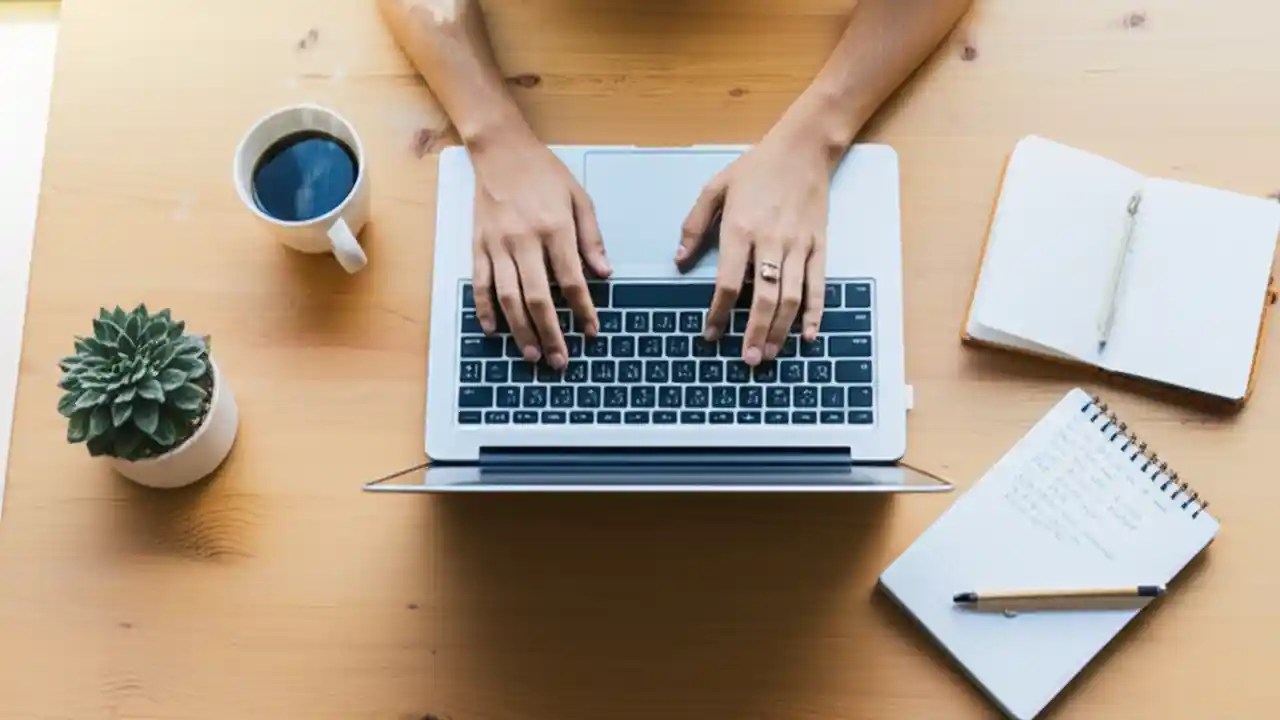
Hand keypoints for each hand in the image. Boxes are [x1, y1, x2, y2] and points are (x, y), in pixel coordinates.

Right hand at [470, 133, 610, 368]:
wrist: (500, 150)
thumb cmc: (544, 173)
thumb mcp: (579, 198)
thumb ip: (591, 238)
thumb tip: (604, 274)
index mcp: (554, 227)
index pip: (571, 280)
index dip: (583, 309)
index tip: (592, 331)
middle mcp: (524, 240)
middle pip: (538, 297)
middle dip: (551, 333)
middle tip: (560, 360)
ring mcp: (497, 244)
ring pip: (508, 297)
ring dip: (520, 330)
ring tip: (532, 354)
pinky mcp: (478, 245)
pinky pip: (480, 284)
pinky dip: (485, 309)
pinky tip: (494, 331)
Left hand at [676, 120, 838, 365]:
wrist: (803, 149)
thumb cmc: (755, 168)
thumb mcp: (714, 188)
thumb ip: (694, 225)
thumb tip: (678, 260)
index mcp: (740, 229)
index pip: (728, 282)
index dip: (718, 312)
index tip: (710, 335)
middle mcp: (770, 241)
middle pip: (763, 298)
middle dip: (754, 333)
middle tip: (747, 360)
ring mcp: (798, 246)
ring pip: (790, 297)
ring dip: (780, 330)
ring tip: (770, 354)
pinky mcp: (819, 246)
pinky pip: (817, 285)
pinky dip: (814, 313)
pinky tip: (807, 336)